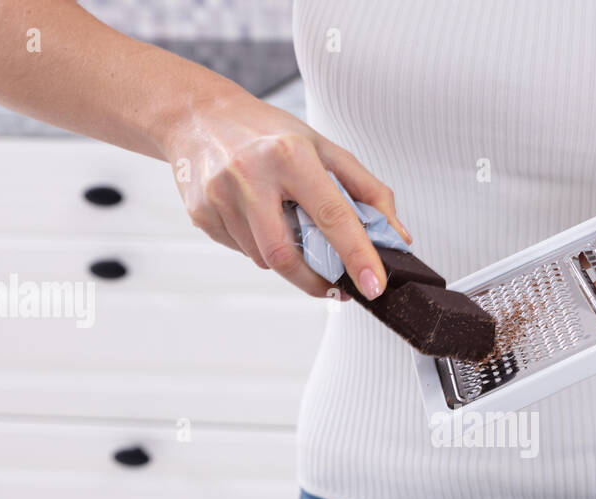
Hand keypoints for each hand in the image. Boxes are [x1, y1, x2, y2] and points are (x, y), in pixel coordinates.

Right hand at [161, 91, 411, 297]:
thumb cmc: (267, 132)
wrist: (199, 115)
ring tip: (286, 225)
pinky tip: (257, 218)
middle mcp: (251, 175)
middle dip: (316, 282)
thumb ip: (367, 191)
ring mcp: (220, 197)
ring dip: (287, 258)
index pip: (332, 215)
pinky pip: (242, 251)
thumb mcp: (323, 147)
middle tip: (337, 287)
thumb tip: (396, 236)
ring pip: (265, 259)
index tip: (373, 285)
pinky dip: (259, 247)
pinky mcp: (201, 215)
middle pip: (287, 255)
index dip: (356, 256)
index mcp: (289, 154)